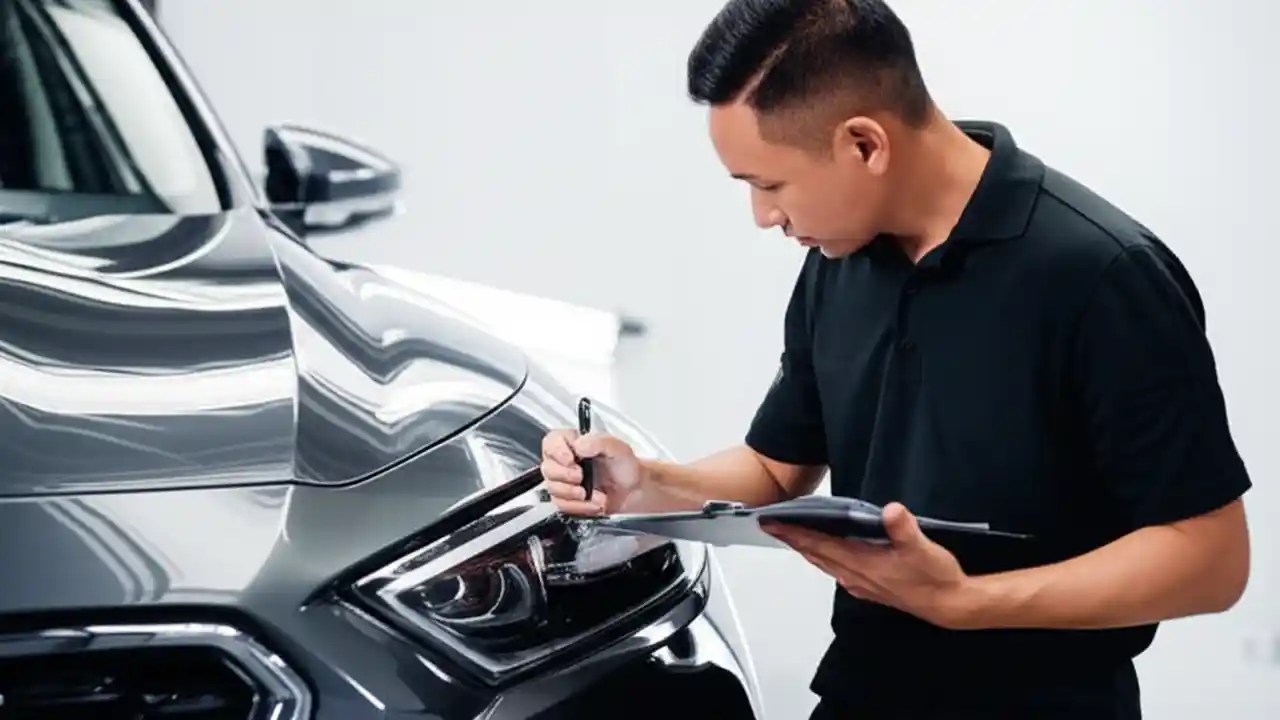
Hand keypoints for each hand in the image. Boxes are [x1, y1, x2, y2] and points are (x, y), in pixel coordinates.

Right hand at [539, 429, 645, 515]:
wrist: (634, 491)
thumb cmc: (626, 467)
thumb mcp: (617, 448)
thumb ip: (599, 441)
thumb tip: (579, 445)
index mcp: (574, 444)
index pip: (551, 442)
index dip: (557, 451)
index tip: (571, 459)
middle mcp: (565, 462)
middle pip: (547, 467)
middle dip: (564, 476)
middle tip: (581, 477)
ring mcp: (565, 482)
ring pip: (552, 488)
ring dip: (571, 493)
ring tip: (588, 493)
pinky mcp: (568, 500)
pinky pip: (561, 505)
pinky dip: (578, 507)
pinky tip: (593, 503)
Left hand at [762, 502, 973, 628]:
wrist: (950, 605)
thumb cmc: (936, 577)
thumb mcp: (923, 548)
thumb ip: (904, 529)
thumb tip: (891, 510)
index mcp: (861, 563)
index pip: (818, 545)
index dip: (794, 533)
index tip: (772, 522)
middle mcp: (855, 575)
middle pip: (815, 555)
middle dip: (792, 539)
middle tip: (771, 525)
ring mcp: (861, 584)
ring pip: (824, 563)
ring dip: (807, 549)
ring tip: (792, 535)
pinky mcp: (870, 587)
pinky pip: (837, 570)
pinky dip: (824, 558)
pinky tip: (826, 554)